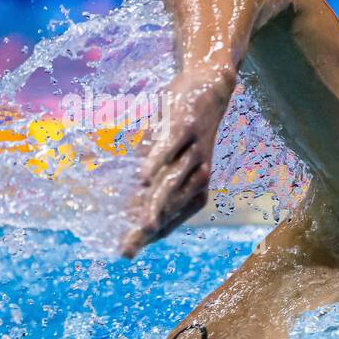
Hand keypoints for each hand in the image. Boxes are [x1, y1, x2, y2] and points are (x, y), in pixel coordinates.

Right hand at [120, 70, 232, 257]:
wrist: (211, 87)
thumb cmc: (185, 127)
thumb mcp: (170, 156)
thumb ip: (153, 176)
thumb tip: (129, 194)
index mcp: (194, 186)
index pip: (170, 216)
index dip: (150, 234)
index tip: (126, 251)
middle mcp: (197, 174)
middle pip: (169, 207)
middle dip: (149, 229)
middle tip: (127, 249)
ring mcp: (193, 151)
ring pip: (171, 183)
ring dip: (156, 205)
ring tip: (142, 226)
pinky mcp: (185, 128)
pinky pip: (169, 149)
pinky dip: (156, 163)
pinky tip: (143, 178)